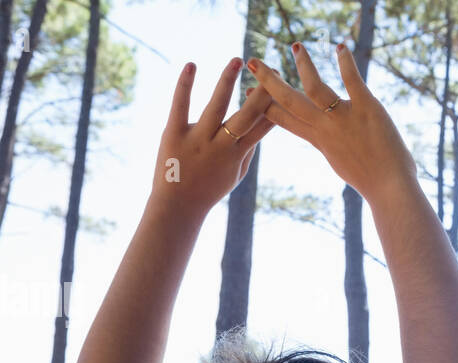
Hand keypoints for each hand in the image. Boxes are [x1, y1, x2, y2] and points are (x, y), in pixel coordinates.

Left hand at [151, 58, 276, 214]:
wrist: (178, 207)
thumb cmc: (208, 190)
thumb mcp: (235, 175)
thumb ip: (247, 151)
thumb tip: (260, 129)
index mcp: (237, 155)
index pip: (261, 127)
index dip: (274, 106)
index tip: (284, 87)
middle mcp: (221, 146)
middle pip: (246, 116)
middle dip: (261, 93)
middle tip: (272, 71)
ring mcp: (197, 139)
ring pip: (216, 106)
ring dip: (227, 81)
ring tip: (237, 60)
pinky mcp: (174, 133)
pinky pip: (180, 105)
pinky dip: (186, 84)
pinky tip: (192, 65)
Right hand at [248, 43, 419, 206]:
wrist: (389, 188)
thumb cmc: (371, 180)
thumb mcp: (340, 161)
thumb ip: (330, 143)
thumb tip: (326, 136)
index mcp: (319, 140)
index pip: (284, 119)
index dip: (265, 105)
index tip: (248, 92)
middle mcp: (326, 127)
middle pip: (290, 100)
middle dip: (269, 81)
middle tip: (253, 62)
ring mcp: (344, 117)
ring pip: (315, 87)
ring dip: (304, 65)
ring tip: (296, 46)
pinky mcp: (367, 108)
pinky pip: (352, 80)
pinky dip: (345, 63)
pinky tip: (340, 47)